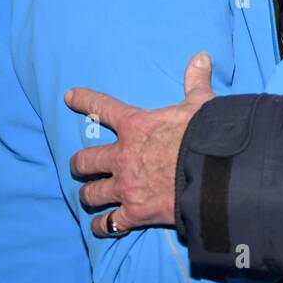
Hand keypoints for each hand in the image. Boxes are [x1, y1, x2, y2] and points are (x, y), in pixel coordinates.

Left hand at [67, 52, 216, 235]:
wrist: (213, 174)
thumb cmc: (205, 135)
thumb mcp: (201, 104)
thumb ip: (196, 81)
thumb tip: (201, 56)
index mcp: (135, 126)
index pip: (103, 108)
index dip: (84, 100)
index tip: (69, 96)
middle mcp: (123, 156)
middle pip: (85, 161)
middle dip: (80, 164)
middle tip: (81, 166)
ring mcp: (126, 187)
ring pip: (90, 193)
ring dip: (88, 194)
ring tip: (89, 195)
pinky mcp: (135, 213)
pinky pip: (109, 223)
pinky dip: (103, 225)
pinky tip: (101, 226)